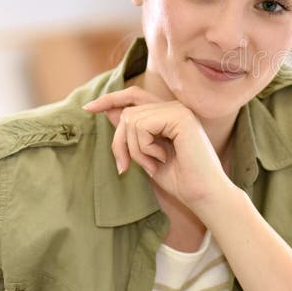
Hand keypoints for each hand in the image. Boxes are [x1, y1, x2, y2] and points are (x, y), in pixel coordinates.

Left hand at [83, 86, 230, 212]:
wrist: (203, 194)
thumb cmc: (180, 180)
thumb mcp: (146, 155)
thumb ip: (132, 132)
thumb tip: (109, 110)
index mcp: (170, 114)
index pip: (134, 95)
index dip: (111, 98)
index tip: (88, 108)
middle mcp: (175, 108)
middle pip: (127, 113)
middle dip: (119, 143)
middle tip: (125, 167)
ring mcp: (179, 110)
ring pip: (132, 120)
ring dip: (134, 150)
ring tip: (152, 164)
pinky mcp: (181, 117)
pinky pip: (142, 126)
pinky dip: (144, 148)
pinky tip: (161, 158)